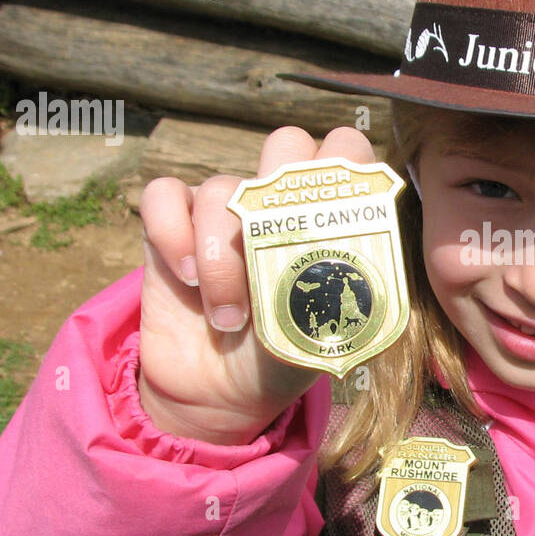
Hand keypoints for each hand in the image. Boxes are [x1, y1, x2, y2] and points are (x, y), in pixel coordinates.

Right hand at [137, 126, 375, 444]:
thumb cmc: (285, 356)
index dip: (348, 165)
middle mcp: (277, 202)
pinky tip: (189, 279)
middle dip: (283, 188)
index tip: (341, 213)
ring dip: (224, 257)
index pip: (347, 149)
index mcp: (325, 215)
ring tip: (232, 318)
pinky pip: (164, 196)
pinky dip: (173, 235)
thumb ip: (353, 304)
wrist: (224, 393)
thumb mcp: (331, 336)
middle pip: (286, 143)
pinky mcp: (172, 224)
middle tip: (278, 244)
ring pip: (222, 189)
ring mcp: (224, 209)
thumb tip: (370, 284)